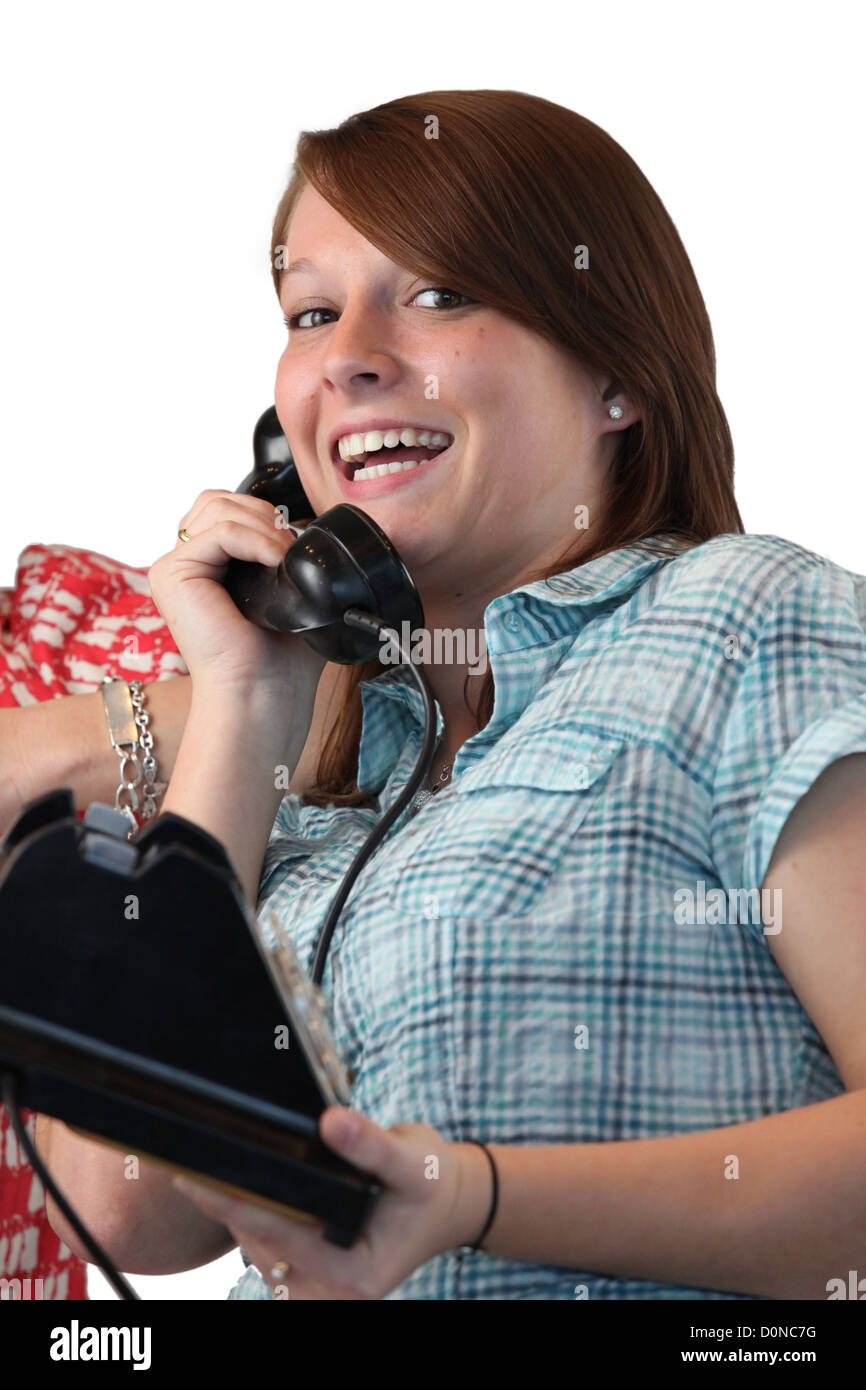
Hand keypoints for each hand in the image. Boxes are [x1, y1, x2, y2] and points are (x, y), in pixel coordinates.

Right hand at [148, 489, 325, 693]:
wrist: (262, 692)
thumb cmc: (279, 656)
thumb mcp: (288, 592)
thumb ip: (284, 553)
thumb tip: (302, 523)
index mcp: (205, 567)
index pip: (227, 510)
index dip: (265, 518)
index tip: (294, 548)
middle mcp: (182, 565)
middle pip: (218, 500)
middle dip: (263, 514)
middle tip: (290, 550)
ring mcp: (171, 567)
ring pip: (218, 507)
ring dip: (263, 526)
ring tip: (284, 558)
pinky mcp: (170, 573)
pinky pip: (220, 530)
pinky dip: (255, 540)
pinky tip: (275, 562)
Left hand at [172, 1107, 491, 1299]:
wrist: (446, 1207)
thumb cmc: (430, 1183)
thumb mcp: (412, 1160)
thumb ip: (371, 1144)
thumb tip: (332, 1122)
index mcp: (353, 1274)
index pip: (276, 1231)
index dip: (232, 1200)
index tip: (191, 1175)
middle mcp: (330, 1294)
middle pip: (256, 1244)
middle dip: (229, 1200)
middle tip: (191, 1159)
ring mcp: (317, 1293)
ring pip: (254, 1249)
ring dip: (238, 1208)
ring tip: (215, 1166)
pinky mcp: (308, 1281)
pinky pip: (265, 1249)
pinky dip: (255, 1217)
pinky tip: (249, 1185)